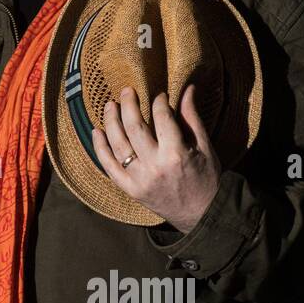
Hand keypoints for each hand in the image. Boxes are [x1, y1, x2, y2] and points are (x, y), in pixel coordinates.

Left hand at [92, 83, 221, 233]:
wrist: (203, 214)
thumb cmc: (207, 178)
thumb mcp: (205, 146)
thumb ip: (192, 117)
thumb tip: (187, 88)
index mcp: (177, 153)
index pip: (162, 117)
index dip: (159, 101)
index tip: (159, 95)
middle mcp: (155, 166)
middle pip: (134, 127)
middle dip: (129, 104)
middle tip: (126, 91)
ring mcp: (140, 179)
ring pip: (118, 144)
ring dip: (111, 121)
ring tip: (110, 105)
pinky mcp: (131, 190)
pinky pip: (109, 166)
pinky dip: (100, 148)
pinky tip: (96, 132)